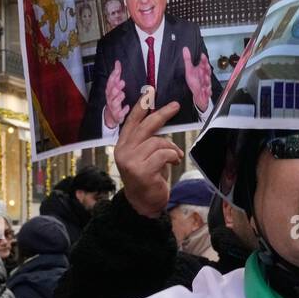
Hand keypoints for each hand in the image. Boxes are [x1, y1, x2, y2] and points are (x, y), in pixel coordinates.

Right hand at [103, 60, 128, 129]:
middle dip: (115, 87)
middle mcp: (110, 98)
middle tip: (122, 82)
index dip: (113, 76)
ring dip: (118, 98)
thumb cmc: (113, 99)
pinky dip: (122, 111)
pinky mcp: (117, 115)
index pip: (110, 82)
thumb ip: (116, 75)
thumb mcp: (114, 86)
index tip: (117, 70)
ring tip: (122, 94)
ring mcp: (113, 107)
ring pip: (114, 102)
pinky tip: (127, 107)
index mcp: (110, 91)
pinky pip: (119, 114)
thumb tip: (117, 63)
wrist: (110, 116)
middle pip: (111, 92)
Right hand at [115, 99, 183, 218]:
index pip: (131, 122)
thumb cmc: (148, 178)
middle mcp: (124, 151)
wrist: (144, 204)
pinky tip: (173, 163)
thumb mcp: (145, 156)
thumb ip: (147, 140)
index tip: (149, 93)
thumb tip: (159, 118)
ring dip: (171, 148)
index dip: (140, 107)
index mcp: (123, 146)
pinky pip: (164, 154)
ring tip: (174, 157)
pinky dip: (173, 157)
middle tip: (175, 106)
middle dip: (162, 114)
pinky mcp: (142, 171)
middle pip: (145, 126)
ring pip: (158, 142)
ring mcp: (131, 161)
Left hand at [183, 47, 212, 111]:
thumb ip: (187, 59)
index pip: (204, 63)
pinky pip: (207, 92)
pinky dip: (207, 91)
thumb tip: (185, 49)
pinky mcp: (206, 93)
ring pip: (208, 82)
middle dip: (207, 69)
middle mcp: (205, 77)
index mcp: (201, 70)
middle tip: (206, 66)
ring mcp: (206, 85)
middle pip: (207, 72)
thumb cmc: (195, 82)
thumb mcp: (189, 70)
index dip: (204, 60)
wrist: (198, 95)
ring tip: (206, 78)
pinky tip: (206, 90)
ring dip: (207, 80)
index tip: (202, 55)